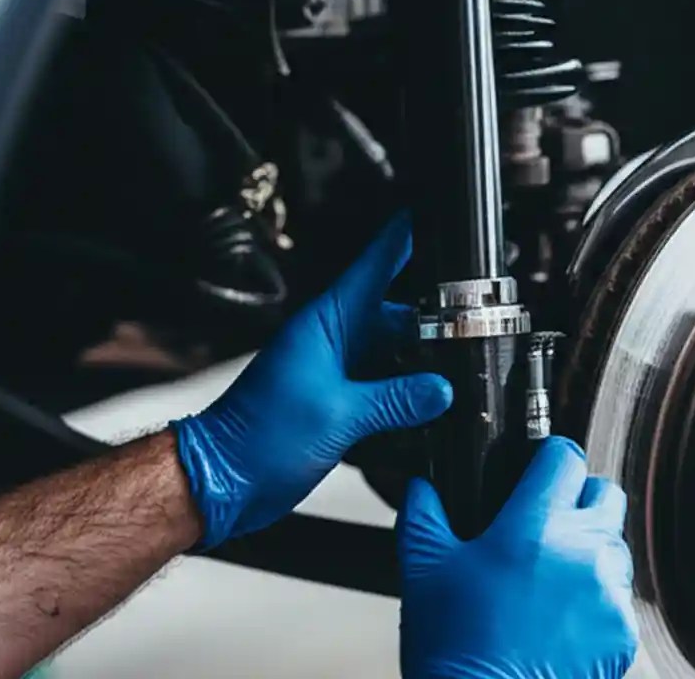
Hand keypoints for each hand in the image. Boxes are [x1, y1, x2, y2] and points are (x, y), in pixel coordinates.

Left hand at [173, 215, 452, 548]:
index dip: (404, 237)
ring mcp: (334, 371)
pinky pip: (381, 385)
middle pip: (397, 315)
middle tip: (471, 328)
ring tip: (456, 374)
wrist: (223, 480)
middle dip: (434, 321)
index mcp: (327, 324)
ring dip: (420, 364)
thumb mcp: (340, 415)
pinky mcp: (336, 401)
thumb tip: (442, 389)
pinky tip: (426, 409)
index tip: (432, 215)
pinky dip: (405, 395)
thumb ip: (397, 399)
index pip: (374, 266)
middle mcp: (332, 340)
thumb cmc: (257, 439)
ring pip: (392, 353)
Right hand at [398, 437, 638, 678]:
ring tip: (552, 579)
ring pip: (616, 546)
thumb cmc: (452, 646)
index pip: (566, 458)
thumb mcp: (423, 572)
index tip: (538, 471)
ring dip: (592, 550)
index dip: (550, 458)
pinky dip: (597, 602)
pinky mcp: (623, 632)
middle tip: (548, 522)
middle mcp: (582, 550)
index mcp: (533, 525)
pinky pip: (620, 598)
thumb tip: (420, 486)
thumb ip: (423, 515)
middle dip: (581, 499)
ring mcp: (609, 592)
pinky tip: (562, 621)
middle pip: (605, 494)